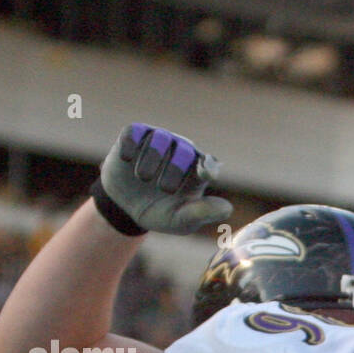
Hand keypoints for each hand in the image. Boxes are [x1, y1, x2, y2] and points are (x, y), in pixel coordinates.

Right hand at [93, 123, 231, 235]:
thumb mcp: (181, 220)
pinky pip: (134, 131)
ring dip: (151, 158)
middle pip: (185, 150)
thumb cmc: (160, 213)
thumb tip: (228, 208)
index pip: (209, 163)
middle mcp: (181, 151)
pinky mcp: (134, 136)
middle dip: (175, 169)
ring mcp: (158, 141)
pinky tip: (127, 160)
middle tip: (165, 189)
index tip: (205, 175)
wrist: (125, 208)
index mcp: (197, 171)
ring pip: (159, 137)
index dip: (208, 167)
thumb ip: (201, 213)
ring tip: (143, 178)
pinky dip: (131, 144)